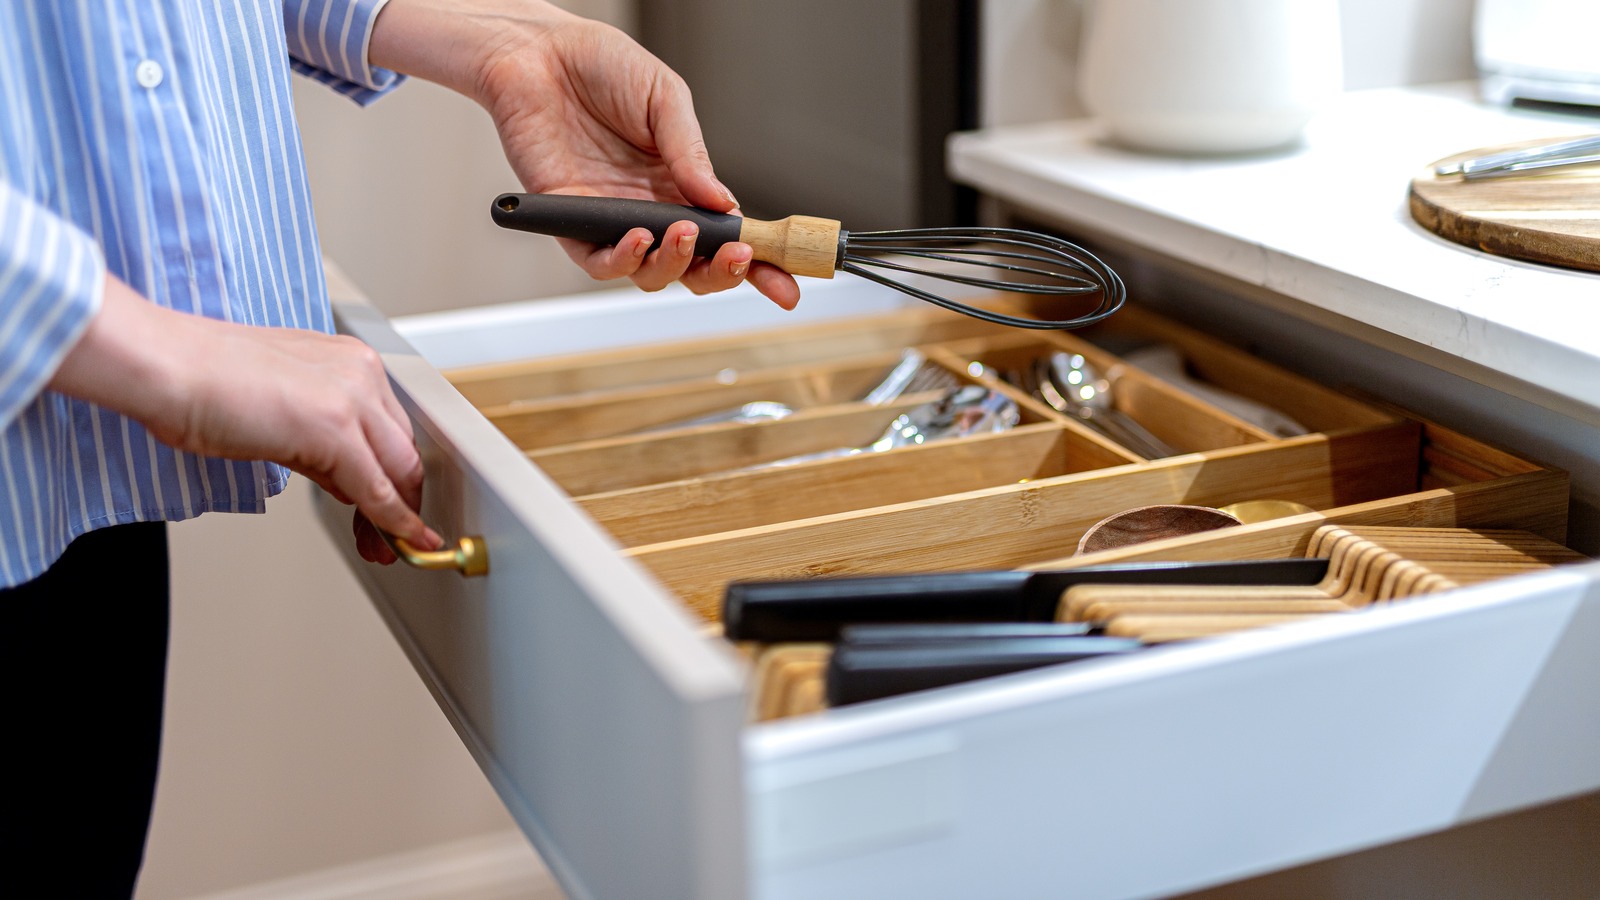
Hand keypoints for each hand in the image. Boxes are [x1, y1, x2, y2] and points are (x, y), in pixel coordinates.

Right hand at [49, 276, 439, 563]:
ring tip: (384, 546)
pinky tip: (402, 540)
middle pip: (402, 448)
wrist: (167, 366)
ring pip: (400, 469)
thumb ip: (321, 437)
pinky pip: (378, 489)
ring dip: (397, 514)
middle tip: (390, 535)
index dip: (394, 472)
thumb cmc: (201, 382)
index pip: (390, 426)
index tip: (393, 503)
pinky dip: (395, 521)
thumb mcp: (283, 405)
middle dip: (401, 497)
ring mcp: (353, 398)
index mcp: (348, 359)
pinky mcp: (337, 430)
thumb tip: (346, 478)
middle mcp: (360, 372)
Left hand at [370, 0, 800, 308]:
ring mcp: (613, 219)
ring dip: (674, 264)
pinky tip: (638, 239)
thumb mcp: (665, 99)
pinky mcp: (571, 221)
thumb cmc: (600, 67)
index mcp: (683, 182)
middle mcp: (651, 208)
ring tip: (683, 234)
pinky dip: (623, 259)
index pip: (728, 234)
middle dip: (723, 274)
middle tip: (739, 257)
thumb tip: (724, 204)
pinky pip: (599, 261)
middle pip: (695, 267)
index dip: (761, 263)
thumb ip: (692, 154)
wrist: (539, 53)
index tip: (788, 283)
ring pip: (652, 273)